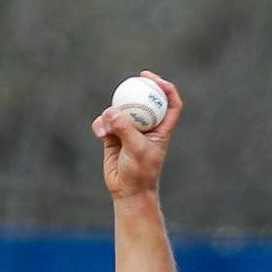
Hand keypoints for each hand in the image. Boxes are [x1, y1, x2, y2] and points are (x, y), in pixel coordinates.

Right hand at [93, 71, 181, 200]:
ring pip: (120, 110)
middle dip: (138, 88)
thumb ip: (125, 129)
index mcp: (161, 129)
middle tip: (132, 80)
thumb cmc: (140, 173)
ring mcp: (129, 129)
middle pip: (144, 100)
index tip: (156, 81)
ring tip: (107, 129)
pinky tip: (100, 134)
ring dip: (111, 115)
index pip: (171, 105)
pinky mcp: (113, 135)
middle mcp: (146, 127)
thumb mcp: (136, 150)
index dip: (166, 89)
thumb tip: (111, 112)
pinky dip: (101, 125)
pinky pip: (105, 122)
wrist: (127, 191)